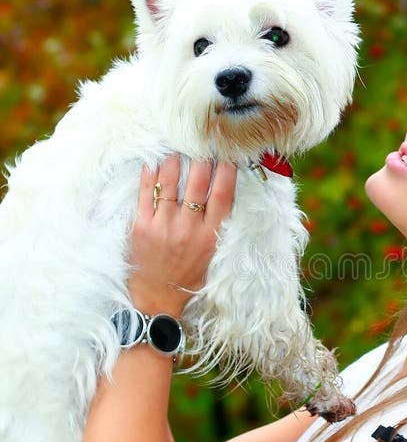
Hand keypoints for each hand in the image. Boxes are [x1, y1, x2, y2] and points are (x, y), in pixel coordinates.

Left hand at [128, 154, 236, 316]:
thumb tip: (223, 198)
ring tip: (178, 145)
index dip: (228, 172)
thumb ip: (216, 229)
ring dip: (175, 160)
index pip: (223, 196)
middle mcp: (188, 228)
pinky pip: (146, 193)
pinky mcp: (141, 226)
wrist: (156, 301)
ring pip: (171, 183)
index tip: (230, 155)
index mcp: (209, 236)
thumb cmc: (187, 279)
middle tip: (204, 141)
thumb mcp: (211, 256)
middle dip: (203, 159)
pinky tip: (153, 160)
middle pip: (198, 184)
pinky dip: (150, 175)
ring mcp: (163, 225)